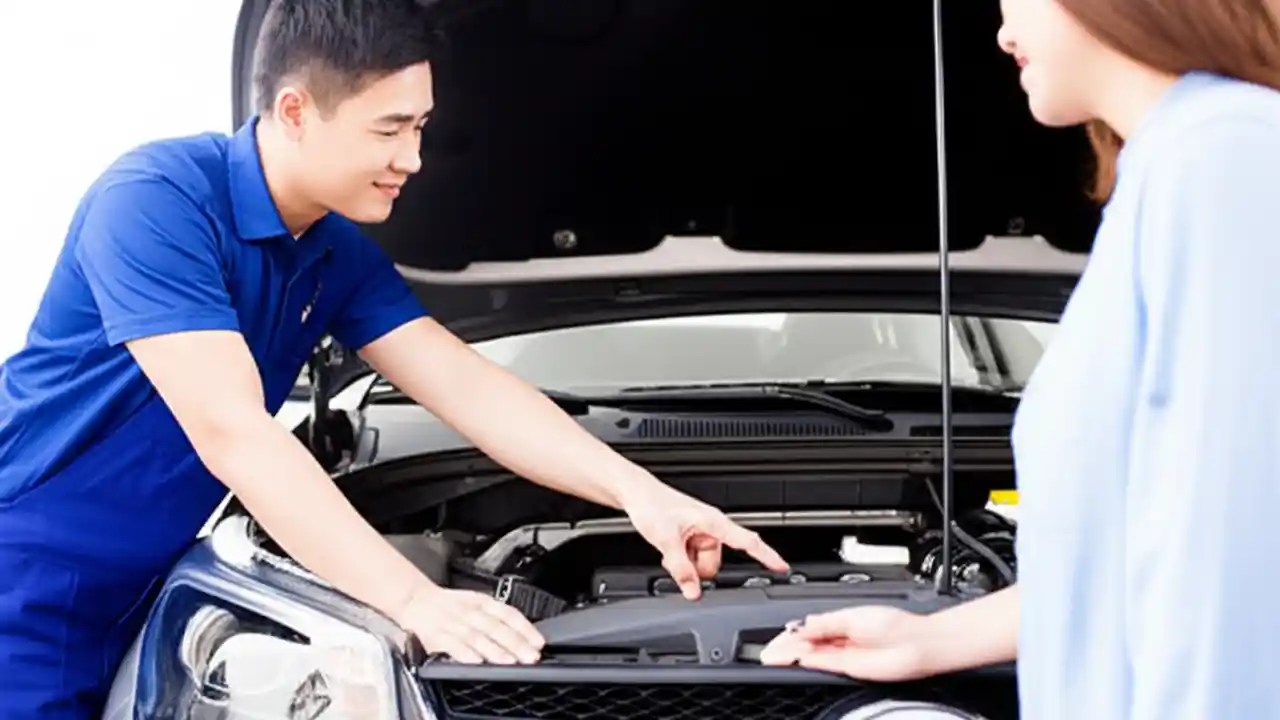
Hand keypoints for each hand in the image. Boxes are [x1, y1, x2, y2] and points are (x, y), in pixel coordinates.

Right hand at [393, 583, 544, 664]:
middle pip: (496, 627)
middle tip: (531, 656)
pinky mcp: (437, 636)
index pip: (508, 613)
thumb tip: (524, 635)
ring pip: (478, 638)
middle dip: (516, 643)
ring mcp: (454, 624)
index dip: (525, 628)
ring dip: (495, 650)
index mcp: (482, 602)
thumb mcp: (476, 602)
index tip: (538, 642)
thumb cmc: (449, 604)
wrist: (416, 600)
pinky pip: (453, 646)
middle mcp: (470, 612)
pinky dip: (465, 654)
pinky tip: (477, 662)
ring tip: (510, 661)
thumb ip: (497, 617)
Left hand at [623, 485, 789, 598]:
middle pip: (716, 564)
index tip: (782, 567)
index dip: (767, 555)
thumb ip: (681, 568)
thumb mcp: (666, 540)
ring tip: (670, 549)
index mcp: (713, 523)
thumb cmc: (653, 505)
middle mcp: (711, 528)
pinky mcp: (691, 537)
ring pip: (702, 565)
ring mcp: (700, 534)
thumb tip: (693, 591)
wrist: (637, 495)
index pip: (747, 541)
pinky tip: (669, 550)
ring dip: (687, 564)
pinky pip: (692, 560)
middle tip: (676, 556)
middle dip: (697, 568)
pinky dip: (682, 560)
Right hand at [758, 606, 933, 681]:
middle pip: (805, 645)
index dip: (790, 634)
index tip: (774, 638)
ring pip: (809, 656)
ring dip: (790, 656)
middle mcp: (840, 640)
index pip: (808, 630)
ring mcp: (843, 655)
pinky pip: (820, 665)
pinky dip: (804, 662)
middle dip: (785, 647)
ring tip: (772, 655)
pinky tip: (792, 659)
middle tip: (767, 650)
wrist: (915, 644)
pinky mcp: (847, 669)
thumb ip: (824, 623)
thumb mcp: (852, 615)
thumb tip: (801, 625)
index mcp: (841, 623)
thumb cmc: (894, 625)